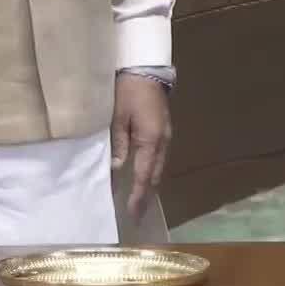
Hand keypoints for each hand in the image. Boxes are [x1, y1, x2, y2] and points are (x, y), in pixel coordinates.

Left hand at [110, 73, 171, 216]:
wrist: (146, 70)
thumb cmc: (128, 92)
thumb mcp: (118, 118)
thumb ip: (119, 145)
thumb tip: (118, 170)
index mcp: (151, 140)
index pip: (144, 175)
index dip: (138, 196)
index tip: (132, 213)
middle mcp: (163, 142)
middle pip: (155, 175)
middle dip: (145, 195)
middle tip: (136, 215)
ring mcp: (166, 137)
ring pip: (158, 168)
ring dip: (149, 184)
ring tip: (138, 201)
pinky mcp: (164, 131)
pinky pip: (159, 158)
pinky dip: (151, 171)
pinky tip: (143, 177)